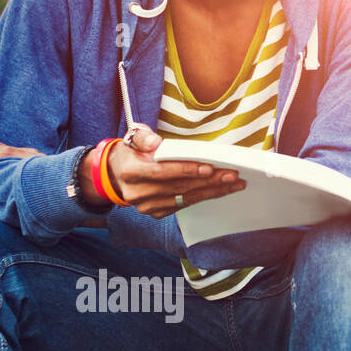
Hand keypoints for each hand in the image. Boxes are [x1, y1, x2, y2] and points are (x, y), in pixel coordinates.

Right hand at [78, 124, 245, 217]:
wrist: (116, 174)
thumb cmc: (131, 152)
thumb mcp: (132, 137)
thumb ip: (143, 137)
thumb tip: (155, 143)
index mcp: (130, 171)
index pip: (163, 172)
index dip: (186, 170)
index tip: (209, 168)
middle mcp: (138, 193)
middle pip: (179, 187)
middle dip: (208, 181)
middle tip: (232, 175)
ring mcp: (147, 206)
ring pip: (185, 198)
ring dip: (212, 191)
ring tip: (234, 183)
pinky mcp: (157, 213)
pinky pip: (185, 205)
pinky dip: (204, 197)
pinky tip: (221, 191)